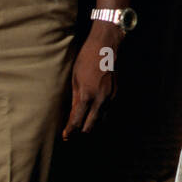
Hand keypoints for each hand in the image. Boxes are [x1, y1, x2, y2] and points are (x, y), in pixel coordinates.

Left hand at [62, 21, 122, 139]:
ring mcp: (110, 97)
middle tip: (73, 132)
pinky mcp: (116, 93)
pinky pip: (107, 110)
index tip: (65, 136)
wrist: (106, 46)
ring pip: (101, 120)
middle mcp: (101, 100)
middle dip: (81, 131)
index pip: (77, 121)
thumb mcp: (75, 78)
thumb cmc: (86, 59)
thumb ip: (75, 98)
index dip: (70, 131)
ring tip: (83, 123)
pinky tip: (94, 111)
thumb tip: (72, 114)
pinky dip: (100, 114)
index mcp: (87, 96)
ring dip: (92, 124)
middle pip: (91, 126)